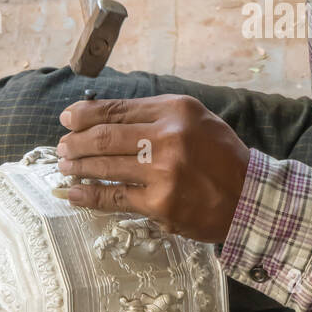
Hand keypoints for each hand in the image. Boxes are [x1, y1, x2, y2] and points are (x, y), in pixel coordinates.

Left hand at [56, 95, 250, 243]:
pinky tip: (74, 194)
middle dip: (75, 142)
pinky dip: (89, 196)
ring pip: (105, 167)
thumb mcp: (195, 120)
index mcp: (176, 110)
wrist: (249, 196)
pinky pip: (114, 198)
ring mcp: (163, 171)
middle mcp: (168, 136)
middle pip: (105, 136)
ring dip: (78, 167)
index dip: (85, 114)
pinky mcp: (159, 203)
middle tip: (61, 147)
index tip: (67, 118)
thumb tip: (105, 118)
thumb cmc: (220, 156)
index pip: (117, 109)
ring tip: (65, 167)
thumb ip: (156, 115)